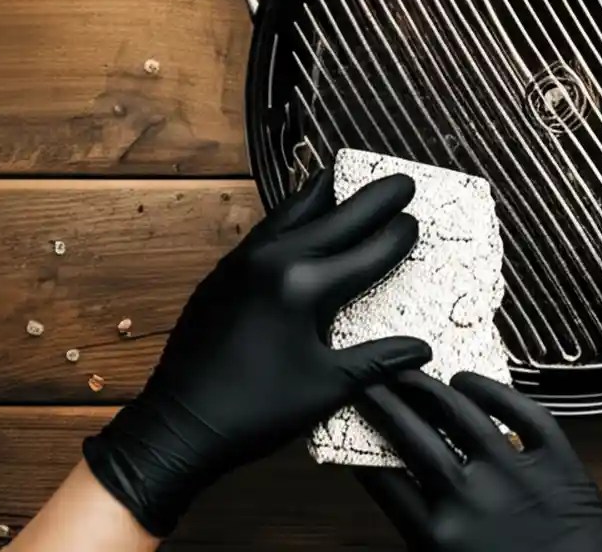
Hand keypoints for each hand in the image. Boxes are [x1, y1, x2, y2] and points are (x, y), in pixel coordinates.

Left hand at [83, 171, 432, 536]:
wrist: (178, 423)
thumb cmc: (257, 410)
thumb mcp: (328, 388)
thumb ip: (378, 360)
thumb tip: (422, 349)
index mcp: (306, 288)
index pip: (367, 251)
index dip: (396, 236)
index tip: (416, 219)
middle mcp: (276, 260)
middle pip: (336, 217)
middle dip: (373, 199)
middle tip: (402, 181)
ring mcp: (245, 260)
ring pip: (294, 211)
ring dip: (328, 195)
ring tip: (348, 178)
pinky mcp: (224, 271)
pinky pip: (269, 228)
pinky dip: (295, 215)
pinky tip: (303, 217)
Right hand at [356, 372, 601, 551]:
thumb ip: (429, 535)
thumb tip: (409, 499)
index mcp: (438, 537)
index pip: (383, 480)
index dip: (360, 447)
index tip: (351, 425)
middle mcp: (469, 498)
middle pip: (410, 437)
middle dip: (382, 404)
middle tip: (367, 382)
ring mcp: (515, 473)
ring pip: (459, 413)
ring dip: (427, 389)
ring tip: (409, 373)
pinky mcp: (557, 461)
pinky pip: (521, 412)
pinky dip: (491, 390)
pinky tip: (468, 381)